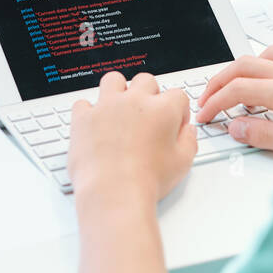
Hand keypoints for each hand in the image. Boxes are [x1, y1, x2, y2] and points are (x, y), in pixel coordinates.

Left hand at [68, 71, 196, 202]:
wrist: (114, 192)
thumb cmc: (147, 180)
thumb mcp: (182, 163)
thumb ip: (189, 141)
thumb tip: (187, 132)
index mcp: (162, 109)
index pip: (177, 95)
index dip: (178, 110)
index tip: (175, 123)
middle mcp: (134, 101)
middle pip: (146, 81)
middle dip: (149, 94)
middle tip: (148, 115)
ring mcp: (107, 106)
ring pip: (113, 80)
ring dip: (118, 90)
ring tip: (120, 108)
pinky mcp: (84, 118)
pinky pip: (83, 103)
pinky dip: (88, 111)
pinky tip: (94, 123)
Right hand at [196, 45, 272, 153]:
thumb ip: (263, 134)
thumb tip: (236, 127)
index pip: (238, 89)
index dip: (216, 102)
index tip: (206, 115)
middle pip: (243, 66)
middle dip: (219, 82)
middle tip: (207, 101)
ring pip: (261, 56)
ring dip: (239, 70)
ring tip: (231, 91)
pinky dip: (261, 67)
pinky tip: (264, 83)